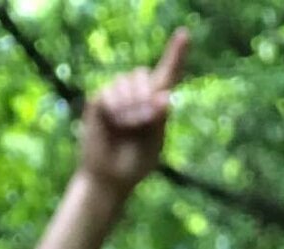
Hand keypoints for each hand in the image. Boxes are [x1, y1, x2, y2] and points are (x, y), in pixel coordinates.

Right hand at [79, 29, 188, 194]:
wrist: (110, 178)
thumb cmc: (135, 164)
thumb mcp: (153, 144)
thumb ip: (159, 120)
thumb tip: (166, 95)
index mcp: (156, 104)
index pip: (167, 74)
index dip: (175, 54)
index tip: (185, 35)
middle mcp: (136, 93)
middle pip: (144, 76)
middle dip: (147, 99)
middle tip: (145, 121)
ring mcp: (116, 94)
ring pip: (126, 85)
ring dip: (132, 109)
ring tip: (127, 129)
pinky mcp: (99, 100)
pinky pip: (110, 96)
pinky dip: (116, 112)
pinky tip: (114, 125)